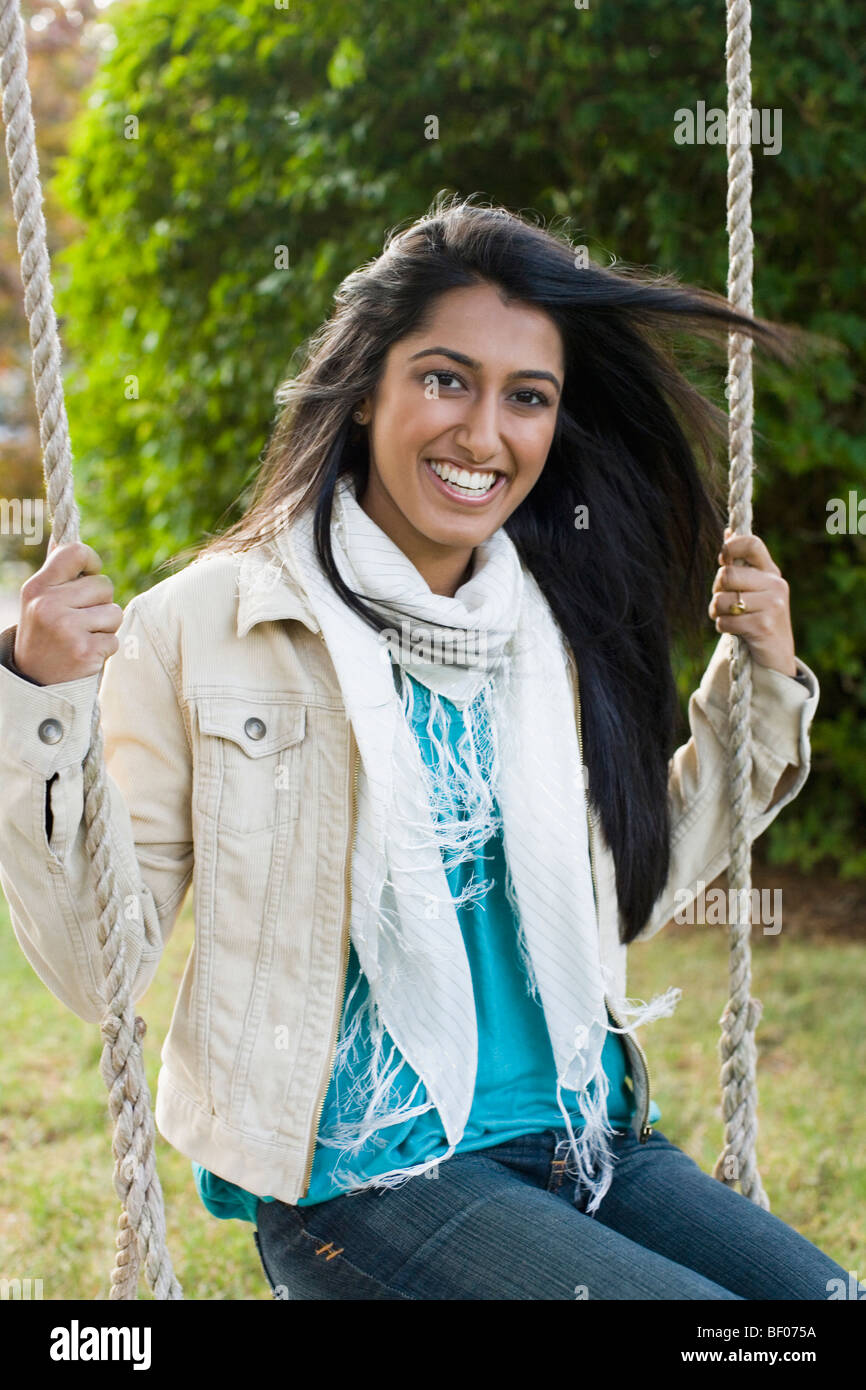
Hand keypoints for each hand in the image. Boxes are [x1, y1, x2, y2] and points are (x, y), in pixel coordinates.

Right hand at [12, 538, 122, 683]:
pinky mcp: (85, 651)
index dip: (92, 562)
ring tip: (84, 635)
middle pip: (104, 584)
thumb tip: (69, 539)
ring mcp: (67, 629)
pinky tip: (86, 652)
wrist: (34, 680)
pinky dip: (106, 647)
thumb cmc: (44, 632)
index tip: (89, 575)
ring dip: (106, 625)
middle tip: (81, 618)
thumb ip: (58, 572)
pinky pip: (115, 638)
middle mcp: (49, 605)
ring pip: (114, 611)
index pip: (76, 552)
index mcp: (37, 587)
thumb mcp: (40, 599)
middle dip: (100, 601)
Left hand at [707, 527, 797, 677]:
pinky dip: (723, 627)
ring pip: (722, 599)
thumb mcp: (753, 588)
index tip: (722, 560)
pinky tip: (735, 631)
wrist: (775, 657)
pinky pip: (725, 620)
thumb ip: (741, 564)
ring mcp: (772, 605)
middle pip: (727, 575)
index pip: (752, 543)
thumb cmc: (757, 618)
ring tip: (728, 617)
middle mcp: (775, 585)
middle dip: (716, 590)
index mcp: (771, 572)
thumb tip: (728, 531)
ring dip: (716, 612)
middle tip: (723, 602)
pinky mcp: (763, 626)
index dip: (731, 547)